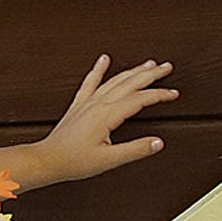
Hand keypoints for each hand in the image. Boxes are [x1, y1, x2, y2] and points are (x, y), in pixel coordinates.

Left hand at [15, 57, 175, 189]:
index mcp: (107, 114)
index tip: (173, 93)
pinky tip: (104, 59)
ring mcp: (88, 102)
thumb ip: (135, 150)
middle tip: (166, 67)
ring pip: (115, 79)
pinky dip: (99, 69)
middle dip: (151, 74)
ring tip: (148, 63)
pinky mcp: (80, 105)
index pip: (140, 98)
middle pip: (130, 82)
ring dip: (133, 70)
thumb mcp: (109, 160)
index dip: (159, 94)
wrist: (48, 159)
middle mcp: (98, 103)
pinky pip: (91, 81)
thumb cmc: (74, 161)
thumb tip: (157, 143)